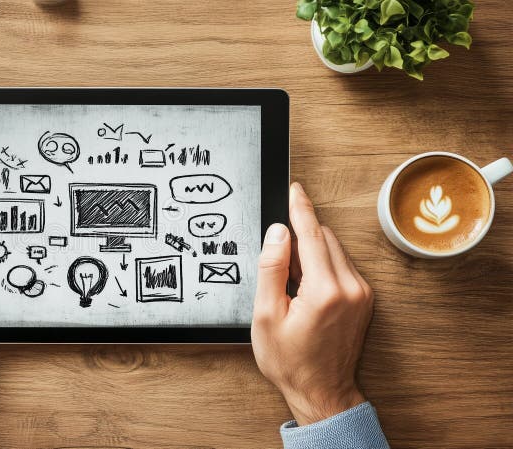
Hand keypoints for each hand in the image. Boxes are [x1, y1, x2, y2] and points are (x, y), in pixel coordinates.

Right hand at [251, 183, 373, 425]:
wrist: (322, 391)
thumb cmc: (290, 360)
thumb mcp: (267, 315)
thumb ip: (272, 268)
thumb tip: (278, 233)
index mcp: (325, 290)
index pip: (311, 235)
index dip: (300, 209)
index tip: (294, 188)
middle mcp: (351, 287)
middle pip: (325, 238)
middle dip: (300, 236)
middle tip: (278, 260)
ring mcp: (362, 293)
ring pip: (334, 250)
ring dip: (311, 252)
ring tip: (290, 285)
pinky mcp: (364, 298)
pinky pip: (341, 266)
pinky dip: (322, 266)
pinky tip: (305, 290)